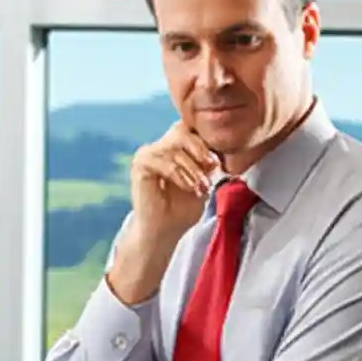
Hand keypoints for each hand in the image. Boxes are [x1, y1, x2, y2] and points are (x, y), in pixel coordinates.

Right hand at [129, 120, 217, 242]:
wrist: (165, 232)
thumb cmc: (184, 208)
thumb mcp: (203, 180)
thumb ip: (208, 161)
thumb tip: (221, 144)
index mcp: (173, 147)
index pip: (190, 128)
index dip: (206, 141)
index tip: (217, 162)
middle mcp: (158, 147)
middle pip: (182, 131)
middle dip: (201, 150)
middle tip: (212, 168)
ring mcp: (147, 154)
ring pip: (175, 146)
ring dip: (193, 168)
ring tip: (201, 187)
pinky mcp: (140, 165)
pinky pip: (164, 161)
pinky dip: (180, 175)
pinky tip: (188, 188)